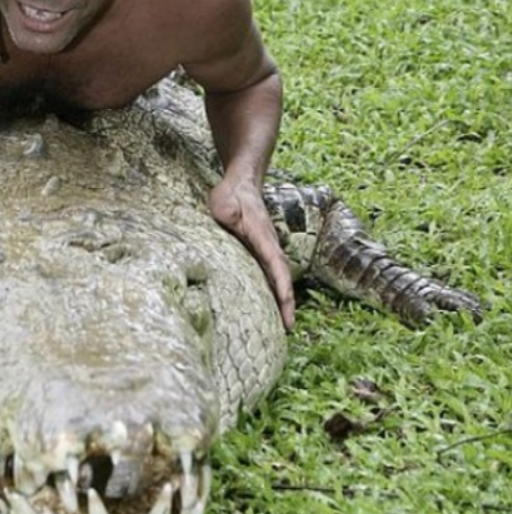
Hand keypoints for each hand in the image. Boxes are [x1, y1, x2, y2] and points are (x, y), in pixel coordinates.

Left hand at [208, 176, 295, 330]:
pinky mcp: (259, 253)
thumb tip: (227, 218)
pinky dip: (273, 293)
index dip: (282, 285)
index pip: (276, 265)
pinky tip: (269, 309)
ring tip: (282, 327)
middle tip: (288, 328)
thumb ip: (227, 211)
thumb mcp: (224, 203)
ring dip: (282, 301)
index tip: (286, 303)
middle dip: (287, 302)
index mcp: (263, 238)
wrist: (241, 185)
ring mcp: (266, 251)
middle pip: (282, 278)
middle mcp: (270, 247)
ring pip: (278, 279)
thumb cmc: (231, 196)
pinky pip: (269, 276)